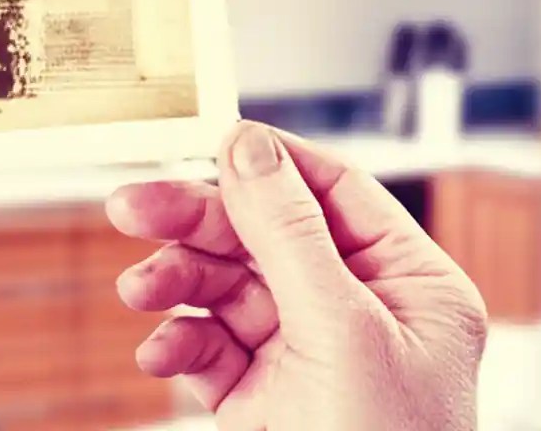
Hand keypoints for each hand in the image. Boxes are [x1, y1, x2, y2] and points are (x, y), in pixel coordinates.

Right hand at [107, 122, 487, 429]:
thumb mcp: (341, 332)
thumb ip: (291, 234)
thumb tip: (251, 147)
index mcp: (409, 286)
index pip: (336, 194)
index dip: (270, 163)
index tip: (211, 142)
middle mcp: (359, 313)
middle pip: (266, 235)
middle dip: (198, 223)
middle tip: (131, 207)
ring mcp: (306, 356)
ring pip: (228, 288)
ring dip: (177, 283)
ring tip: (140, 290)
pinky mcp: (261, 398)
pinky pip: (210, 348)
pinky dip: (178, 342)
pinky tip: (159, 348)